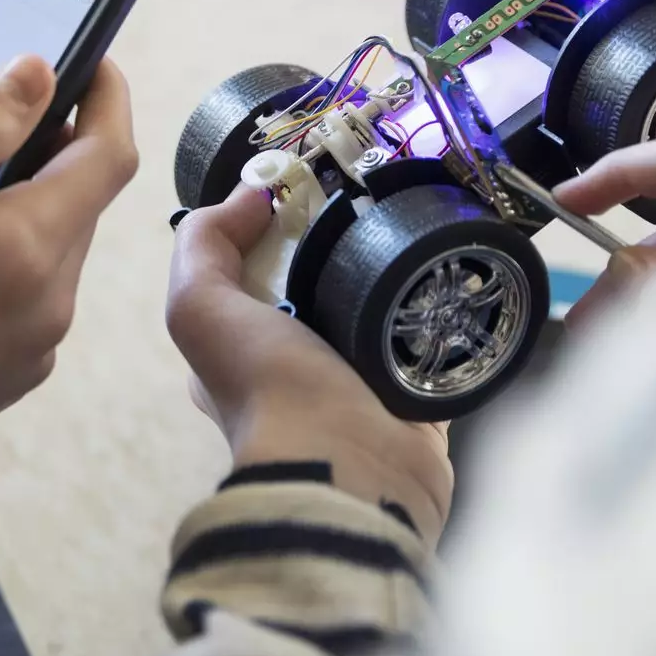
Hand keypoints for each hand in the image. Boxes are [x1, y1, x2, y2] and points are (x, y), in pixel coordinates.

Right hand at [0, 56, 137, 569]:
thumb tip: (38, 70)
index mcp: (27, 251)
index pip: (110, 152)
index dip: (107, 93)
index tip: (88, 55)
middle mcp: (51, 302)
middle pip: (85, 195)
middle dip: (58, 140)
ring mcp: (35, 346)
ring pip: (57, 242)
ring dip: (28, 196)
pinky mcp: (11, 374)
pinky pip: (31, 288)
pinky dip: (8, 248)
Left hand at [166, 186, 453, 545]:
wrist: (349, 470)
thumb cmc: (266, 388)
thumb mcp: (200, 308)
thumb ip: (204, 245)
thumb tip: (251, 193)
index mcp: (242, 349)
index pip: (254, 273)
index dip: (273, 228)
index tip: (311, 185)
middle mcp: (296, 367)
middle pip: (320, 284)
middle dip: (342, 246)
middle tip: (374, 195)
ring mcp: (359, 384)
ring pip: (378, 310)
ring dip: (395, 276)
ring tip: (417, 220)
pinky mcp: (417, 396)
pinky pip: (432, 340)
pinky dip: (442, 312)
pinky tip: (454, 271)